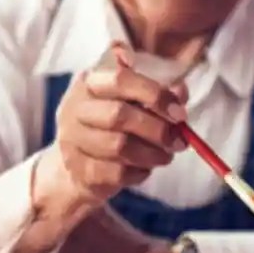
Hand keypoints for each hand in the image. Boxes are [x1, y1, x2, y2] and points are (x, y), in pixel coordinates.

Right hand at [45, 43, 188, 210]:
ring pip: (119, 147)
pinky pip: (116, 173)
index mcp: (90, 82)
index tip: (179, 112)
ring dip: (152, 153)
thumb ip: (157, 94)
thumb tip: (180, 92)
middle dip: (157, 129)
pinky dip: (139, 172)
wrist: (77, 162)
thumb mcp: (133, 101)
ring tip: (166, 155)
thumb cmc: (111, 123)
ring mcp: (73, 140)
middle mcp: (75, 108)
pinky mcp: (79, 170)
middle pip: (118, 115)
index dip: (154, 94)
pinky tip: (145, 169)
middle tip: (180, 140)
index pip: (121, 79)